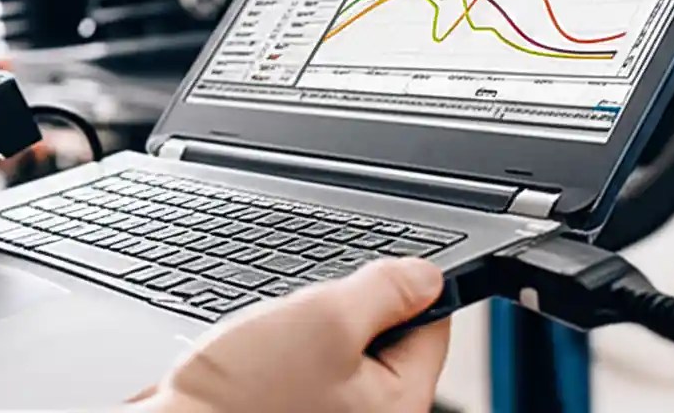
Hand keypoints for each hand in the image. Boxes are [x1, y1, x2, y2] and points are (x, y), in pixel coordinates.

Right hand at [138, 258, 450, 412]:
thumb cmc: (241, 398)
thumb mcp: (323, 320)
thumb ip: (385, 290)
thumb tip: (428, 275)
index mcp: (399, 406)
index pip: (433, 328)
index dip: (403, 288)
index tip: (371, 276)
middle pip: (385, 339)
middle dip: (346, 312)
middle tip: (306, 317)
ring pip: (340, 351)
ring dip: (309, 332)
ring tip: (272, 344)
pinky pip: (306, 370)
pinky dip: (284, 355)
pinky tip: (257, 359)